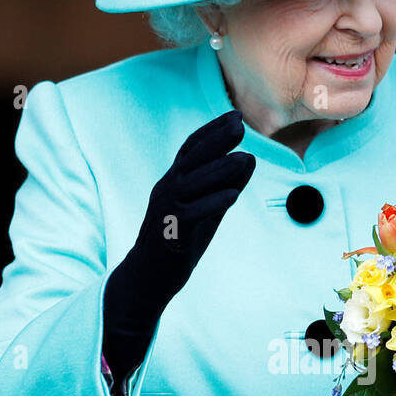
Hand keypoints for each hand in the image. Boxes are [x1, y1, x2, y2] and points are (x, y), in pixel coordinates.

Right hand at [102, 110, 254, 381]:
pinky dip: (213, 203)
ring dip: (220, 170)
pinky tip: (234, 195)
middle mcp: (165, 191)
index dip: (210, 131)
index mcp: (172, 183)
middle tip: (239, 124)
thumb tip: (249, 160)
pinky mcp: (170, 234)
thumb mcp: (205, 211)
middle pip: (190, 159)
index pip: (190, 149)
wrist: (147, 280)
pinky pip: (193, 215)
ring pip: (192, 184)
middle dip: (215, 140)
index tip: (233, 116)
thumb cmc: (177, 243)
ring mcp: (166, 212)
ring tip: (246, 157)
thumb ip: (224, 187)